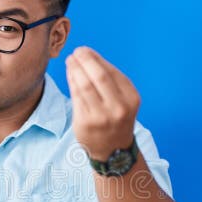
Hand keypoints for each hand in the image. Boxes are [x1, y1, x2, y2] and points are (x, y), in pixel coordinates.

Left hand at [65, 46, 140, 160]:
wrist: (113, 151)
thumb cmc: (116, 119)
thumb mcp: (123, 101)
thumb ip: (110, 81)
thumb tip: (88, 57)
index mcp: (131, 99)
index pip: (111, 72)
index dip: (96, 59)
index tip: (86, 51)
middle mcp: (119, 108)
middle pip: (98, 76)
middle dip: (85, 60)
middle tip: (76, 51)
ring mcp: (101, 117)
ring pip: (84, 85)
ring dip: (75, 69)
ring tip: (70, 61)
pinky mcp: (85, 123)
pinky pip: (76, 97)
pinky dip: (72, 82)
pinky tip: (70, 74)